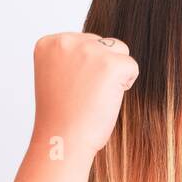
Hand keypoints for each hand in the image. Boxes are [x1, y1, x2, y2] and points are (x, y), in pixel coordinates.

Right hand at [30, 32, 139, 158]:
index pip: (84, 41)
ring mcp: (89, 51)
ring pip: (119, 51)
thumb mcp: (58, 76)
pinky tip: (107, 99)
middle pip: (103, 44)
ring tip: (96, 95)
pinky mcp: (110, 64)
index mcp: (49, 43)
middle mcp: (66, 41)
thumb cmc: (63, 116)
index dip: (85, 68)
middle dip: (101, 68)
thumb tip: (102, 46)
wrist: (63, 140)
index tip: (72, 88)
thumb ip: (72, 56)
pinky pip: (131, 67)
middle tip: (85, 95)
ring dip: (115, 73)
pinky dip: (126, 84)